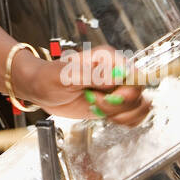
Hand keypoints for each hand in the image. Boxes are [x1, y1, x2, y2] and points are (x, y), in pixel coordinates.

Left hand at [18, 46, 149, 125]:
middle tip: (95, 103)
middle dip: (118, 105)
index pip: (133, 74)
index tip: (108, 96)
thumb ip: (89, 76)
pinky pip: (133, 115)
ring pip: (139, 106)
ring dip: (121, 114)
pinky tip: (106, 116)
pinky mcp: (114, 103)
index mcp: (107, 58)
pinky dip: (124, 121)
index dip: (125, 90)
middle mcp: (116, 72)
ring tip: (98, 109)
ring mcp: (117, 89)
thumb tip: (112, 79)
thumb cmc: (49, 76)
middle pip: (138, 92)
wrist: (41, 89)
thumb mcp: (65, 76)